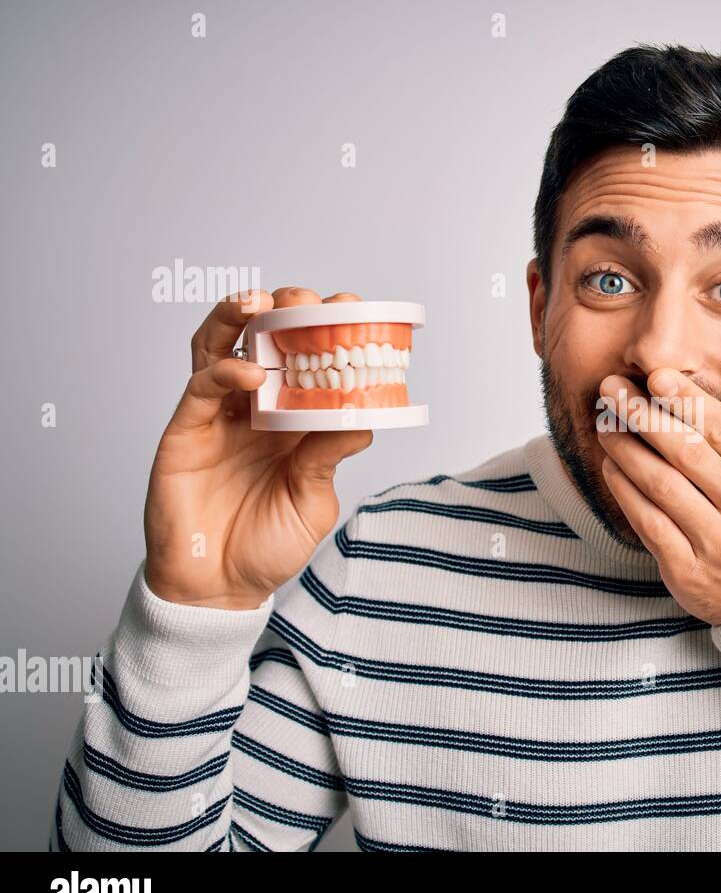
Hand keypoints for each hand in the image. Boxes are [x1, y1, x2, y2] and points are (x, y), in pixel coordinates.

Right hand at [142, 286, 373, 609]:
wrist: (219, 590)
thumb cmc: (266, 546)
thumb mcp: (313, 499)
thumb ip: (329, 457)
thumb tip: (363, 416)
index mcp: (293, 420)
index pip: (309, 360)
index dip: (328, 332)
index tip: (354, 310)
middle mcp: (254, 408)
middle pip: (264, 339)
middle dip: (286, 311)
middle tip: (310, 303)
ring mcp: (218, 415)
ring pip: (220, 345)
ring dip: (239, 316)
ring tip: (263, 303)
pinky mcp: (186, 431)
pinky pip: (201, 386)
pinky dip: (224, 370)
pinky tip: (249, 372)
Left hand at [596, 368, 720, 625]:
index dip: (687, 400)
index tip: (655, 376)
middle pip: (686, 452)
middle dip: (643, 415)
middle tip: (611, 388)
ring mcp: (716, 542)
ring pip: (662, 486)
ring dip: (626, 450)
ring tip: (604, 423)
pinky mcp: (687, 570)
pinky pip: (648, 523)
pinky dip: (625, 492)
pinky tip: (611, 466)